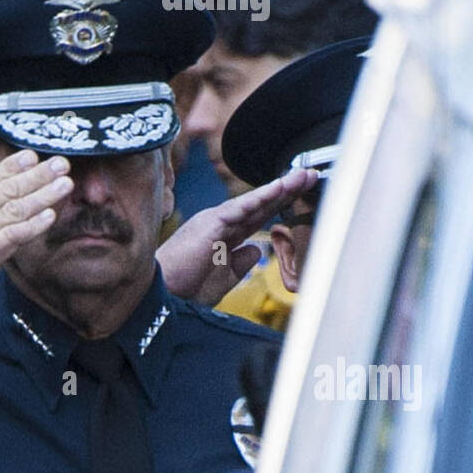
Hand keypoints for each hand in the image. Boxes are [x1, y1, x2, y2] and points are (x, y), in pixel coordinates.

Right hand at [0, 151, 73, 337]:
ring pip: (13, 211)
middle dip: (36, 175)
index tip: (31, 157)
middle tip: (61, 164)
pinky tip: (48, 217)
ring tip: (64, 185)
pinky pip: (11, 239)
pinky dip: (31, 227)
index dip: (11, 167)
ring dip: (42, 196)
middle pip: (5, 190)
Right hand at [156, 167, 319, 305]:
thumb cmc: (184, 290)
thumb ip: (240, 263)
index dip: (280, 204)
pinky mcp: (208, 224)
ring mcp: (214, 222)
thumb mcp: (223, 279)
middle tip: (311, 174)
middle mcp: (220, 223)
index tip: (303, 193)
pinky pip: (238, 208)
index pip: (258, 215)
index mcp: (224, 235)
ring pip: (252, 201)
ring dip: (278, 188)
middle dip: (286, 189)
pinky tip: (277, 188)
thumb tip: (256, 250)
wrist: (161, 298)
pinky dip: (257, 198)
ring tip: (301, 176)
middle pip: (259, 203)